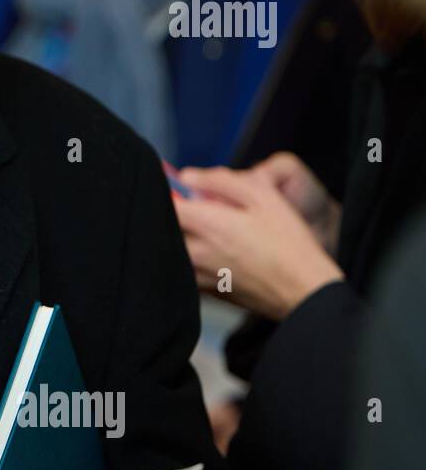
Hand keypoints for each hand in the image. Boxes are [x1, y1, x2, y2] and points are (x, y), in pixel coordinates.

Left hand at [173, 166, 344, 319]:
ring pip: (172, 251)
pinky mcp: (207, 292)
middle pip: (165, 229)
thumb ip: (221, 181)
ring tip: (206, 234)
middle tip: (192, 210)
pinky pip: (185, 271)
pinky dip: (190, 260)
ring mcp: (199, 275)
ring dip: (179, 239)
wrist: (304, 290)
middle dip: (172, 216)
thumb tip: (187, 176)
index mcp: (208, 224)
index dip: (165, 192)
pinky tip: (214, 255)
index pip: (165, 204)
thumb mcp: (264, 198)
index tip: (174, 188)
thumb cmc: (288, 242)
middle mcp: (196, 252)